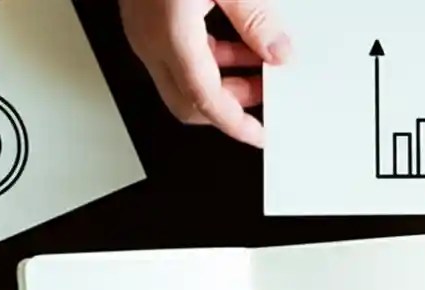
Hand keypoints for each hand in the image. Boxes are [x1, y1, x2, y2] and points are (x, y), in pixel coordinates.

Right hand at [121, 0, 290, 146]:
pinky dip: (212, 57)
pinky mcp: (147, 19)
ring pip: (186, 79)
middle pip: (190, 101)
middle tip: (268, 96)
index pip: (205, 101)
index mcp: (170, 37)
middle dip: (232, 106)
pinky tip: (239, 40)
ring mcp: (145, 32)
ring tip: (262, 64)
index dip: (235, 125)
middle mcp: (151, 42)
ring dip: (225, 79)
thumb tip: (279, 52)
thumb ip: (256, 19)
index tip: (260, 135)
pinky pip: (179, 54)